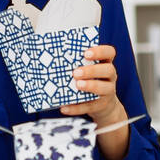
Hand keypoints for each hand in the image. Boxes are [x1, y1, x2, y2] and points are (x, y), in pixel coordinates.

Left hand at [61, 44, 129, 159]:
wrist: (103, 105)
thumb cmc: (89, 80)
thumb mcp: (87, 69)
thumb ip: (75, 63)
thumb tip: (49, 58)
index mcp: (105, 62)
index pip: (109, 52)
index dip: (100, 51)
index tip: (86, 53)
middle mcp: (110, 76)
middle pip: (108, 70)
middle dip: (92, 70)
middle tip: (76, 72)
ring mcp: (108, 91)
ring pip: (105, 88)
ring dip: (90, 86)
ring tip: (77, 85)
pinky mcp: (101, 105)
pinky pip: (90, 106)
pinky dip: (77, 108)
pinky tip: (65, 107)